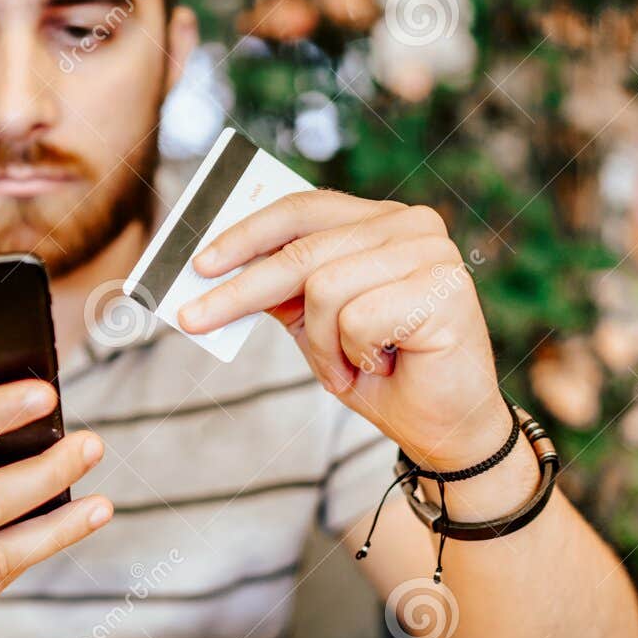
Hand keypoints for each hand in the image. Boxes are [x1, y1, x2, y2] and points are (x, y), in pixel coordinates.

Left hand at [179, 191, 508, 469]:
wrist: (444, 427)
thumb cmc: (382, 373)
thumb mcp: (315, 327)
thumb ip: (281, 292)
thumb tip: (216, 270)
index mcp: (380, 221)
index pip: (301, 210)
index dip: (245, 234)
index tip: (197, 265)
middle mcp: (410, 224)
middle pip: (301, 250)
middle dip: (240, 291)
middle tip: (193, 319)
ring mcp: (431, 252)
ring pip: (324, 288)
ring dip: (320, 345)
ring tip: (347, 367)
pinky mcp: (443, 287)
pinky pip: (357, 318)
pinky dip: (353, 354)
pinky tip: (381, 365)